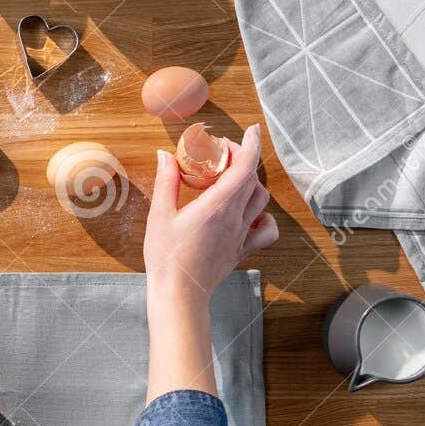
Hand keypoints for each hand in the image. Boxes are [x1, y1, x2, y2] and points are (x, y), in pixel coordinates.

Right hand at [142, 124, 277, 401]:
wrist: (179, 295)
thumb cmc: (166, 258)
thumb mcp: (159, 216)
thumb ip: (166, 182)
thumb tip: (165, 155)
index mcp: (216, 206)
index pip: (244, 168)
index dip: (250, 145)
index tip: (251, 130)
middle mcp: (234, 219)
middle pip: (251, 179)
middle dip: (242, 160)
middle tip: (221, 155)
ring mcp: (240, 236)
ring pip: (260, 200)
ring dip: (250, 183)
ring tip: (230, 180)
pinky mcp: (241, 251)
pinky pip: (265, 230)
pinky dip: (263, 217)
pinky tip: (248, 215)